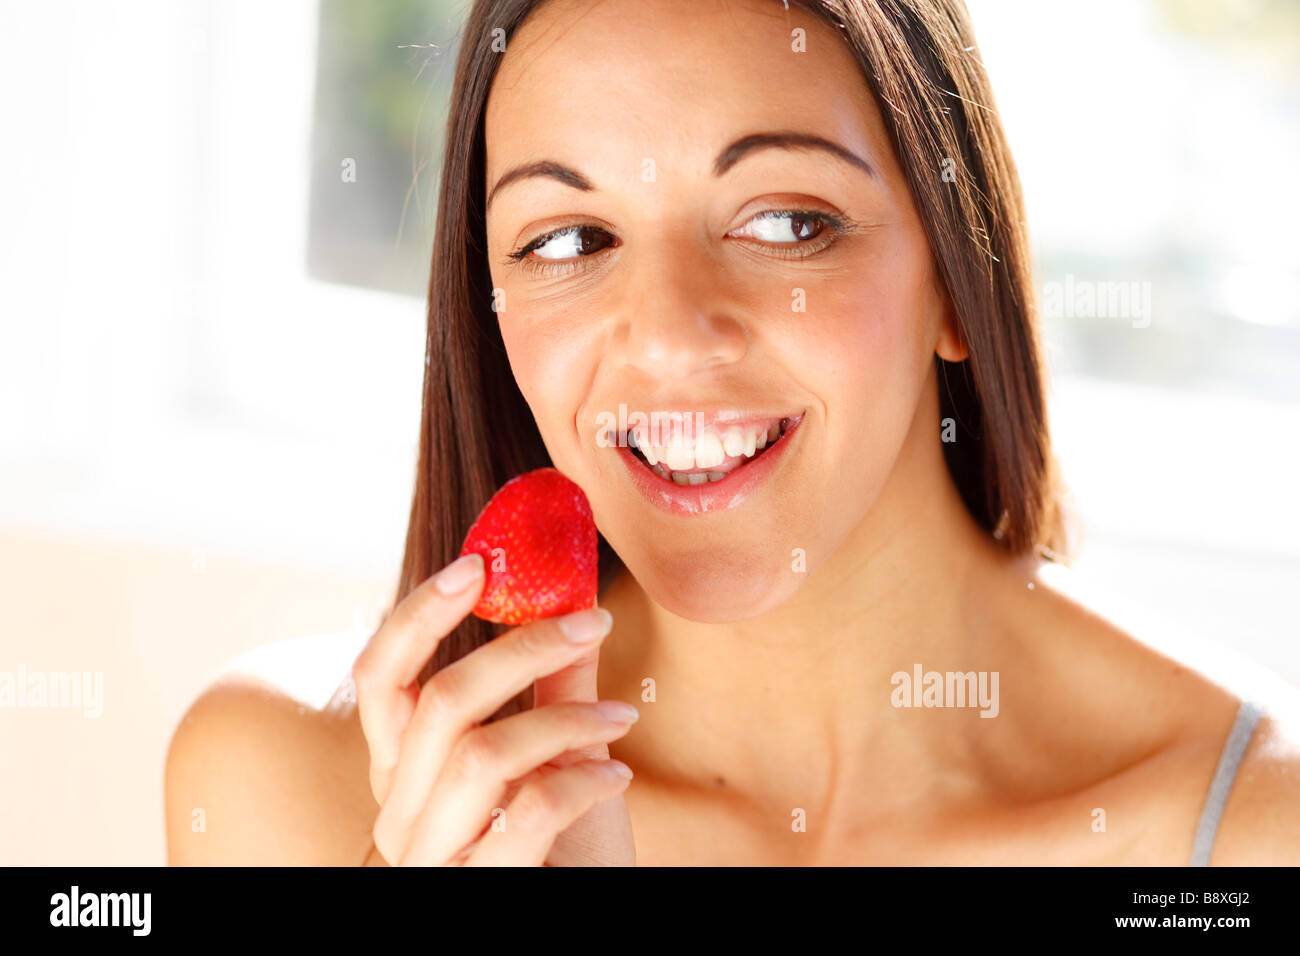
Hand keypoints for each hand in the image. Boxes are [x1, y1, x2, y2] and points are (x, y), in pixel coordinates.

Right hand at [353, 553, 636, 865]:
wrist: (576, 909)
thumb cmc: (563, 846)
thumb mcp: (553, 756)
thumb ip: (551, 686)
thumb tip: (572, 596)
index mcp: (402, 771)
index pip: (380, 677)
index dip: (418, 613)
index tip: (477, 562)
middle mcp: (398, 813)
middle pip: (439, 702)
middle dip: (523, 648)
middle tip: (595, 621)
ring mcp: (430, 858)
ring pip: (479, 754)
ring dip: (565, 719)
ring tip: (619, 716)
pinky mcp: (477, 890)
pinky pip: (524, 813)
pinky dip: (581, 780)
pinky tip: (615, 775)